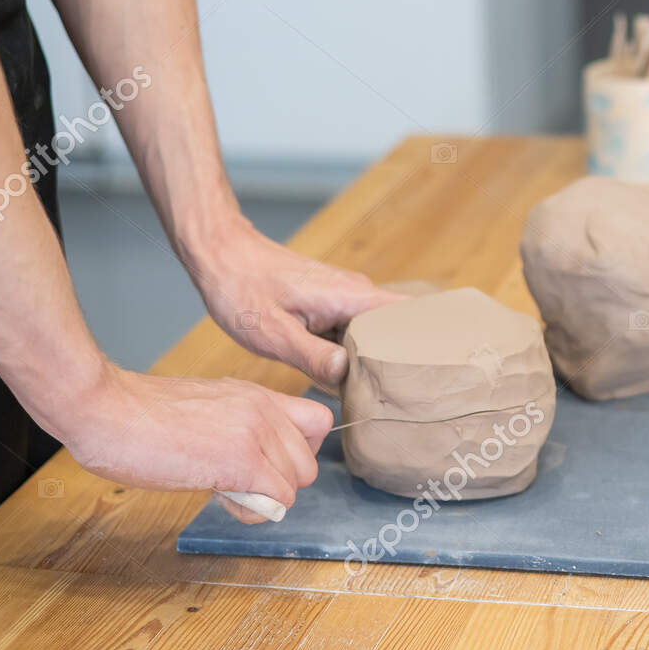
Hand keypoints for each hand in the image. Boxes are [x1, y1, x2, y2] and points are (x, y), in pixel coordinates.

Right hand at [61, 367, 330, 523]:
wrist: (104, 408)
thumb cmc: (138, 413)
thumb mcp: (205, 406)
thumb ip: (238, 426)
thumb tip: (252, 465)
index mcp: (257, 395)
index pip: (318, 421)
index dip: (298, 451)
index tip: (267, 463)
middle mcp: (265, 409)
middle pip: (309, 464)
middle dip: (278, 483)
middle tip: (236, 483)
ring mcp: (256, 433)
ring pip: (295, 486)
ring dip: (262, 500)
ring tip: (221, 488)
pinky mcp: (241, 461)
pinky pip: (277, 500)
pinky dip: (253, 511)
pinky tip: (219, 496)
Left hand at [182, 220, 404, 389]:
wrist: (222, 254)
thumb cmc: (242, 289)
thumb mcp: (274, 333)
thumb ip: (313, 356)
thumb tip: (347, 374)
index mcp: (352, 297)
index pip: (411, 315)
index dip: (425, 340)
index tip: (426, 372)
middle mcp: (357, 293)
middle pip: (396, 329)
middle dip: (395, 360)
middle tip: (392, 395)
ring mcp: (345, 297)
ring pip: (374, 332)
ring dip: (370, 357)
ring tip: (367, 389)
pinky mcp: (331, 303)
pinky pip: (354, 329)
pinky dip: (351, 350)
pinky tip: (339, 372)